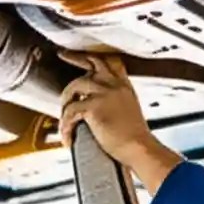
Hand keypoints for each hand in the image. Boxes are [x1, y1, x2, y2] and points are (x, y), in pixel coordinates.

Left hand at [58, 51, 156, 165]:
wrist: (139, 149)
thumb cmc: (135, 138)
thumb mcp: (129, 110)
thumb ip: (114, 101)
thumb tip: (92, 103)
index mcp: (124, 86)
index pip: (110, 61)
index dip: (93, 56)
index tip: (81, 55)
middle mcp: (115, 86)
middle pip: (92, 62)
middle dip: (75, 57)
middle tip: (63, 55)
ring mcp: (104, 94)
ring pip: (74, 86)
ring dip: (65, 103)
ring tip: (64, 118)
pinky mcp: (93, 107)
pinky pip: (70, 112)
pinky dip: (65, 126)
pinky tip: (68, 137)